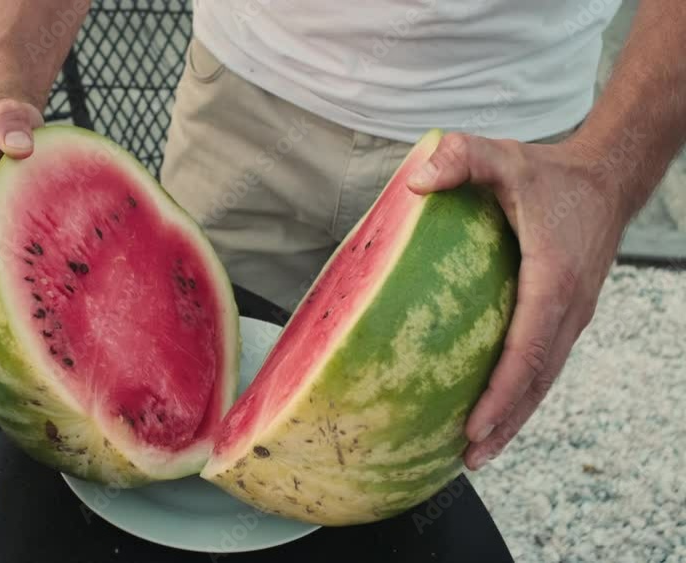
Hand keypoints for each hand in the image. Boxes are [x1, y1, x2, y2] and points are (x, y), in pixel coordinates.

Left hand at [407, 133, 630, 469]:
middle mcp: (567, 307)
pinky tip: (495, 415)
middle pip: (536, 380)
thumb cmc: (547, 174)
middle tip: (469, 459)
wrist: (606, 179)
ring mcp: (570, 316)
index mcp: (551, 279)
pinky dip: (520, 395)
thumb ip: (461, 157)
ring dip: (513, 418)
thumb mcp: (502, 157)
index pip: (527, 349)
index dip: (501, 392)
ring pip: (542, 379)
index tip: (474, 426)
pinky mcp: (565, 316)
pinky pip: (542, 364)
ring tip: (478, 454)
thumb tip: (416, 180)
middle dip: (504, 423)